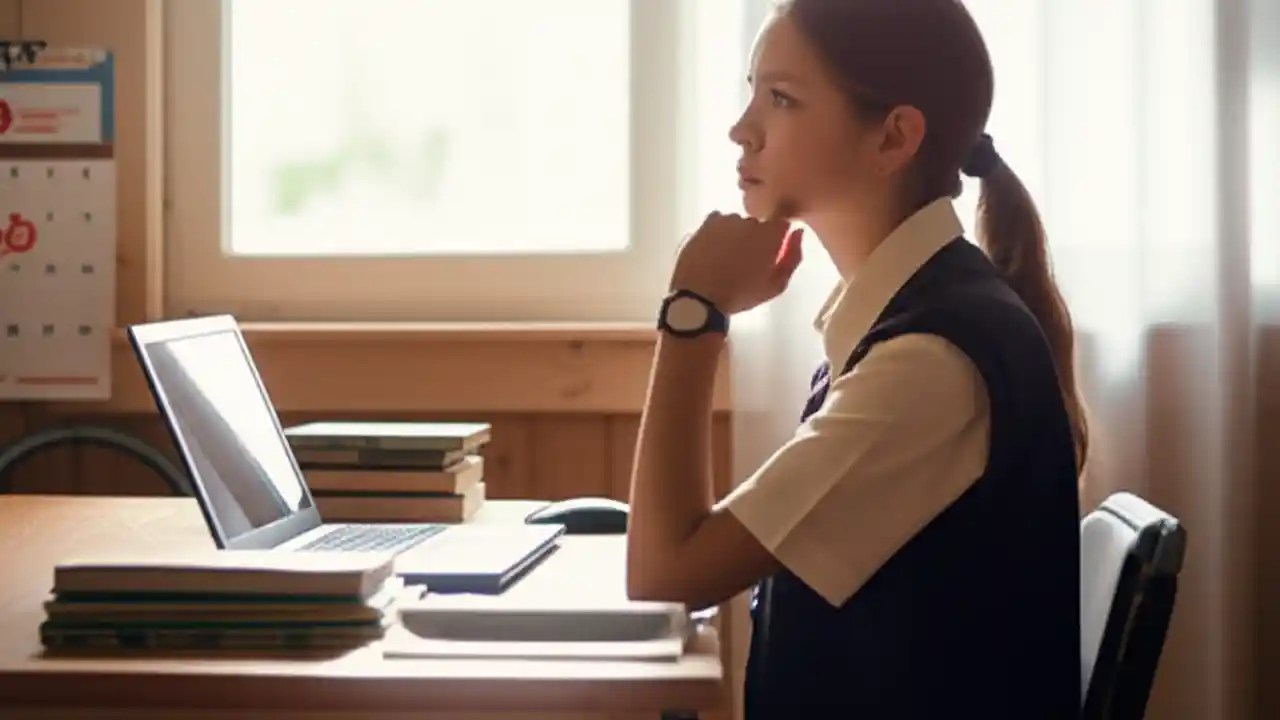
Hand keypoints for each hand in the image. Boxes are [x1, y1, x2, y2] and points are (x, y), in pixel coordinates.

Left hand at [669, 212, 803, 314]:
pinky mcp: (706, 223)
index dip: (778, 233)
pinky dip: (719, 231)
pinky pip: (718, 221)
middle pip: (758, 224)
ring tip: (727, 258)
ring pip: (737, 222)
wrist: (699, 296)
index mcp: (770, 235)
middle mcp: (750, 220)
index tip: (773, 246)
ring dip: (736, 234)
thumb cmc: (741, 294)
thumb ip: (793, 257)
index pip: (782, 219)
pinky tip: (713, 250)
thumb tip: (797, 233)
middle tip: (746, 261)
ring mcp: (727, 219)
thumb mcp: (776, 285)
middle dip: (755, 238)